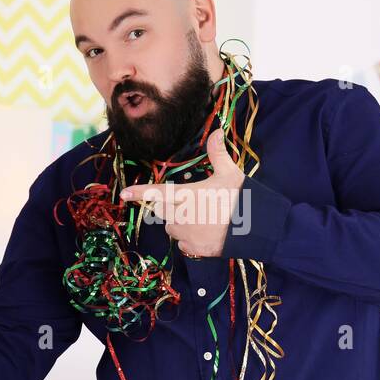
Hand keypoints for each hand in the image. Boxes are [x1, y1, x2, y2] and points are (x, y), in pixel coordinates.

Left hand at [119, 129, 245, 257]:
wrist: (256, 230)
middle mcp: (181, 216)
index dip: (139, 193)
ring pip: (171, 228)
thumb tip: (216, 131)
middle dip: (168, 206)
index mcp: (186, 195)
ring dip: (178, 223)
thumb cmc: (242, 198)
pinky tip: (205, 233)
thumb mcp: (230, 173)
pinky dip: (188, 239)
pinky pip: (182, 244)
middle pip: (161, 211)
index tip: (123, 195)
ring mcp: (186, 235)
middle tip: (188, 202)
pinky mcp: (194, 249)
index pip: (156, 193)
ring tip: (200, 218)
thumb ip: (218, 154)